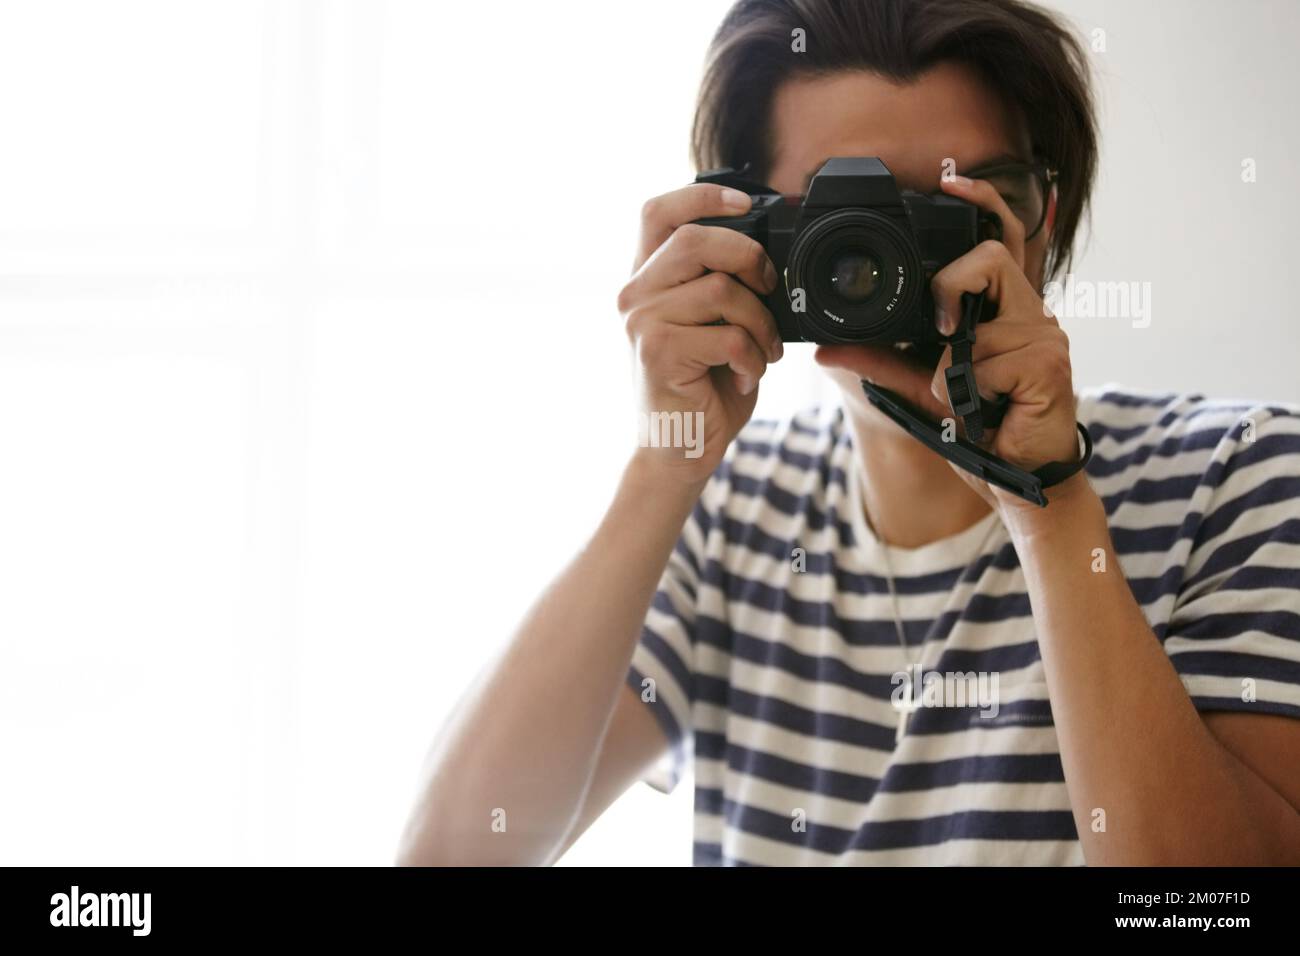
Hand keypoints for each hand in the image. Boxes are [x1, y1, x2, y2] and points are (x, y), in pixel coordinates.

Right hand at [619, 183, 783, 485]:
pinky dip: (753, 357)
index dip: (703, 195)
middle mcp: (634, 294)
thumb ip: (719, 282)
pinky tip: (746, 375)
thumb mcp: (712, 324)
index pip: (658, 211)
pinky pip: (728, 334)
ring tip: (763, 351)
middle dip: (750, 259)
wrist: (680, 449)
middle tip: (770, 290)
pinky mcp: (657, 351)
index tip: (747, 202)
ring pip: (722, 289)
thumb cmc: (703, 387)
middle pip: (696, 239)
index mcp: (646, 279)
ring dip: (760, 324)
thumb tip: (766, 253)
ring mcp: (641, 322)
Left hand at [815, 174, 1079, 514]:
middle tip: (939, 328)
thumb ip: (878, 360)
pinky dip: (970, 393)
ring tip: (965, 398)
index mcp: (999, 308)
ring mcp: (1045, 337)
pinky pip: (991, 363)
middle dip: (953, 285)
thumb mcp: (916, 388)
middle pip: (991, 257)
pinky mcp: (1050, 367)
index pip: (998, 237)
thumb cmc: (975, 428)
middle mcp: (1027, 312)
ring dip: (955, 369)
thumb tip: (824, 348)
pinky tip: (985, 413)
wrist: (1015, 481)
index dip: (981, 202)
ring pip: (982, 321)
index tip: (952, 179)